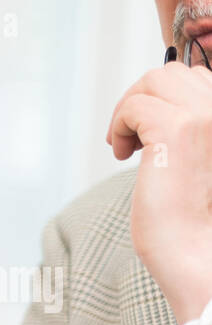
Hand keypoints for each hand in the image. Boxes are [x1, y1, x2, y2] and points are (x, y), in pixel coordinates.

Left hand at [108, 61, 211, 323]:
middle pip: (172, 73)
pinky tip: (122, 155)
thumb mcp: (193, 156)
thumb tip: (152, 99)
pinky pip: (134, 106)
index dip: (163, 99)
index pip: (196, 77)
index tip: (147, 134)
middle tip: (131, 140)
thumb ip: (186, 125)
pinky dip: (119, 125)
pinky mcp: (177, 131)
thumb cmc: (191, 214)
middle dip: (141, 99)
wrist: (196, 251)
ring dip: (128, 110)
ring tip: (126, 147)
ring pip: (152, 81)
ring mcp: (206, 116)